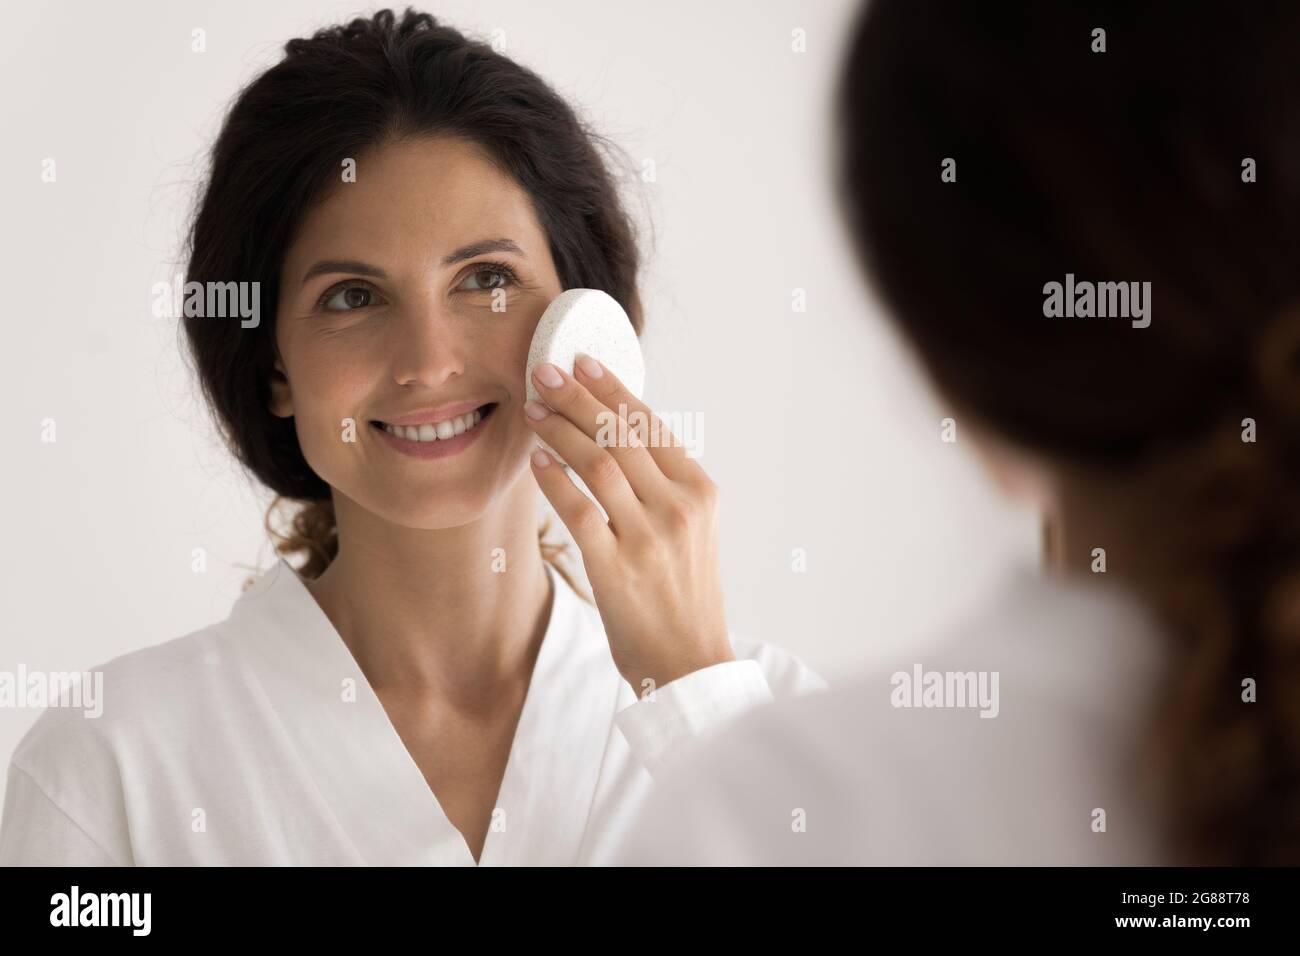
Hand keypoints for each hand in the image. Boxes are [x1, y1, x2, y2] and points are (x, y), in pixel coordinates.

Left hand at [524, 353, 734, 691]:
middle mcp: (678, 508)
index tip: (584, 361)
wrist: (692, 663)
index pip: (652, 425)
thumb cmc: (685, 597)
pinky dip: (555, 480)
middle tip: (543, 370)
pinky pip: (579, 510)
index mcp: (700, 493)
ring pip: (598, 463)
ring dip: (561, 429)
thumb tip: (617, 437)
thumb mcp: (692, 532)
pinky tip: (537, 460)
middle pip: (621, 434)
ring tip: (533, 408)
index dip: (615, 388)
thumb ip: (664, 488)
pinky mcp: (616, 569)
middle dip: (578, 396)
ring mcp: (648, 538)